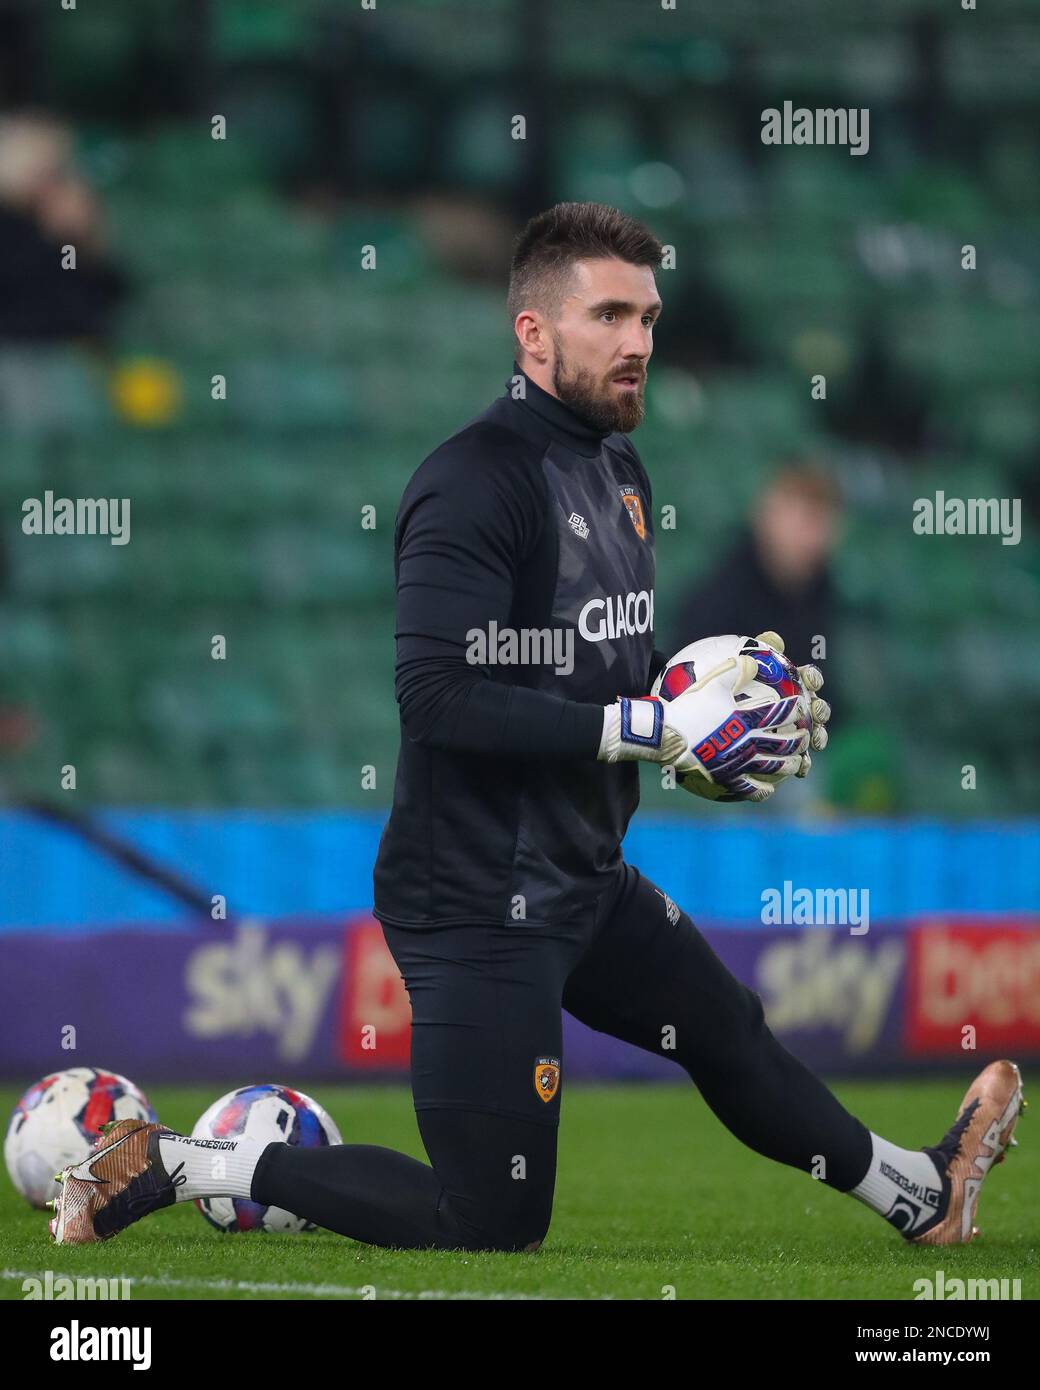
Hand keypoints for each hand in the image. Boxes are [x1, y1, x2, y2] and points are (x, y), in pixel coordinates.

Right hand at [651, 631, 828, 801]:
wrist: (666, 736)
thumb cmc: (688, 707)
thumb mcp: (712, 682)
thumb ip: (736, 669)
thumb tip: (756, 659)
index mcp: (747, 719)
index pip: (781, 714)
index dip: (795, 710)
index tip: (802, 707)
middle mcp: (749, 742)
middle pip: (785, 743)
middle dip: (800, 739)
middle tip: (806, 736)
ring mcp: (740, 762)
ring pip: (774, 767)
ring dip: (790, 764)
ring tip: (797, 762)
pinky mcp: (727, 778)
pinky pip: (750, 789)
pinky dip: (763, 791)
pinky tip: (769, 791)